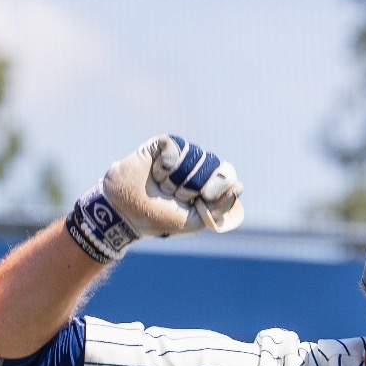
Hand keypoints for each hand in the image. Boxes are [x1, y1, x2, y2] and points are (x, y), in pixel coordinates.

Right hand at [66, 135, 244, 262]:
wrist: (126, 212)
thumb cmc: (160, 219)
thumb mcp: (195, 220)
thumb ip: (219, 207)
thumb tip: (240, 186)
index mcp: (206, 185)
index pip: (226, 175)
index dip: (218, 185)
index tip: (203, 198)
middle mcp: (196, 168)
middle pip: (212, 164)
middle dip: (192, 185)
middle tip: (175, 195)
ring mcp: (180, 155)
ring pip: (194, 156)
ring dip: (176, 178)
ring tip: (161, 186)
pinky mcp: (163, 145)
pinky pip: (176, 147)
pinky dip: (166, 165)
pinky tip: (156, 174)